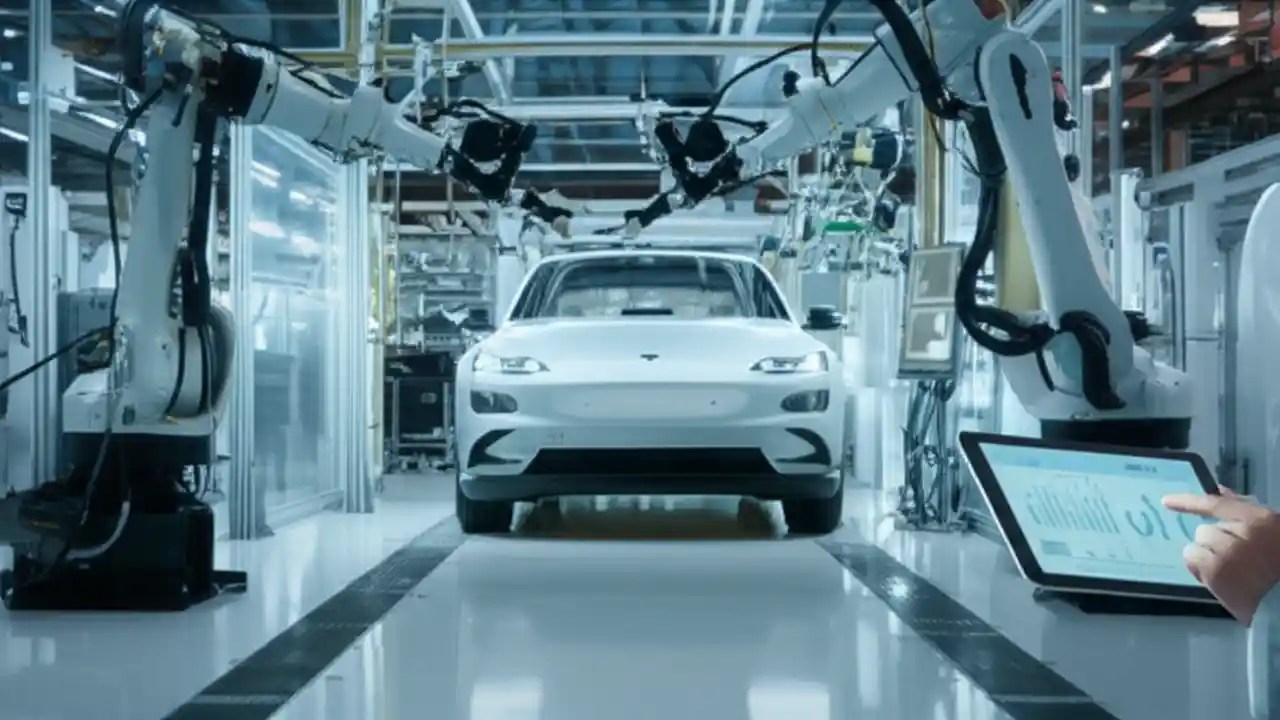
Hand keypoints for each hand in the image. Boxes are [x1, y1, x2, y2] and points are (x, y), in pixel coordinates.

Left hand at [1163, 488, 1279, 624]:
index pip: (1219, 504)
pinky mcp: (1217, 571)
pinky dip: (1200, 570)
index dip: (1190, 502)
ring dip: (1207, 558)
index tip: (1166, 501)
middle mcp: (1244, 531)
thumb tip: (1219, 490)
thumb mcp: (1269, 531)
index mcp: (1261, 519)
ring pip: (1197, 544)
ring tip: (1230, 573)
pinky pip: (1192, 559)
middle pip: (1205, 530)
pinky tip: (1219, 581)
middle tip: (1234, 562)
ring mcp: (1229, 551)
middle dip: (1214, 544)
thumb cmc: (1277, 565)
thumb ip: (1242, 510)